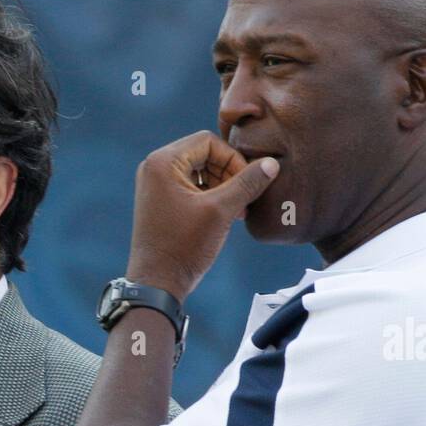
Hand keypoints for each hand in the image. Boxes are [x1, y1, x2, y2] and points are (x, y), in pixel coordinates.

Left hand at [126, 131, 278, 300]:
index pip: (208, 142)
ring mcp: (155, 186)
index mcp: (162, 162)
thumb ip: (247, 184)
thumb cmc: (184, 247)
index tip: (247, 184)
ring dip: (222, 186)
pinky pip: (190, 187)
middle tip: (243, 199)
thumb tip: (271, 164)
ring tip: (236, 210)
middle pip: (203, 155)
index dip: (233, 160)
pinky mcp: (159, 202)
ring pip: (199, 171)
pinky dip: (209, 196)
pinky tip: (224, 216)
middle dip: (228, 174)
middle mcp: (154, 168)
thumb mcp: (221, 211)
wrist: (157, 284)